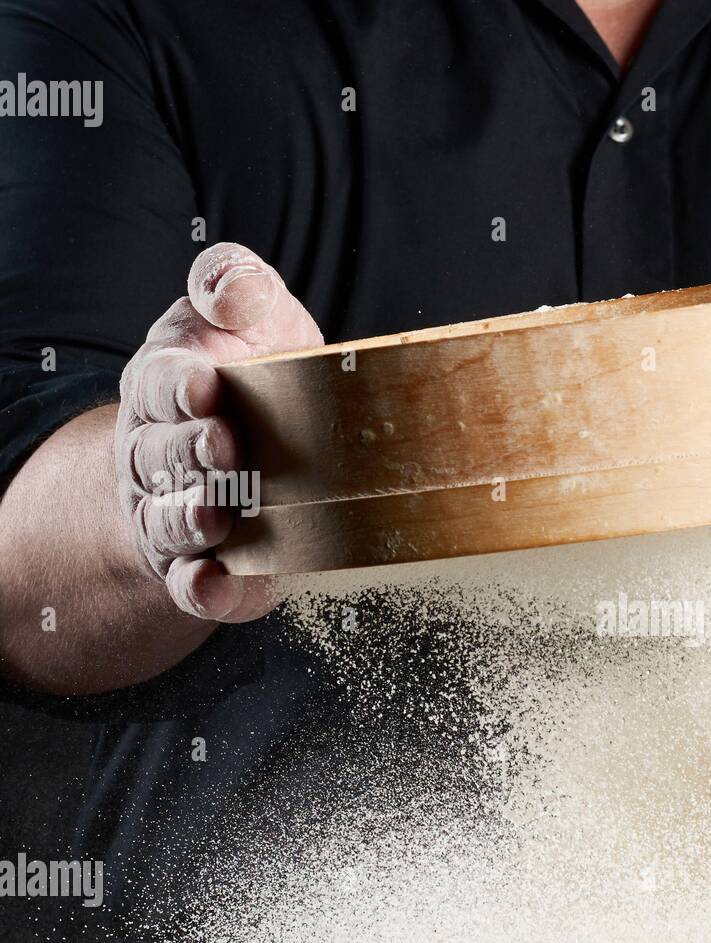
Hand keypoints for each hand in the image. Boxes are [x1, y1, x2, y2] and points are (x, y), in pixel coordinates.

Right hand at [115, 242, 321, 618]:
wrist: (254, 444)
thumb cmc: (255, 371)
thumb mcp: (254, 317)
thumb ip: (236, 287)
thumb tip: (230, 288)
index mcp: (165, 386)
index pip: (160, 384)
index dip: (178, 386)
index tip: (206, 385)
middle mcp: (157, 454)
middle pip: (160, 457)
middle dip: (189, 453)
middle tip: (225, 446)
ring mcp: (174, 513)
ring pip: (169, 521)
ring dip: (190, 519)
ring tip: (217, 514)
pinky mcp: (203, 566)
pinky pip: (193, 584)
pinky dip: (204, 589)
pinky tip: (217, 587)